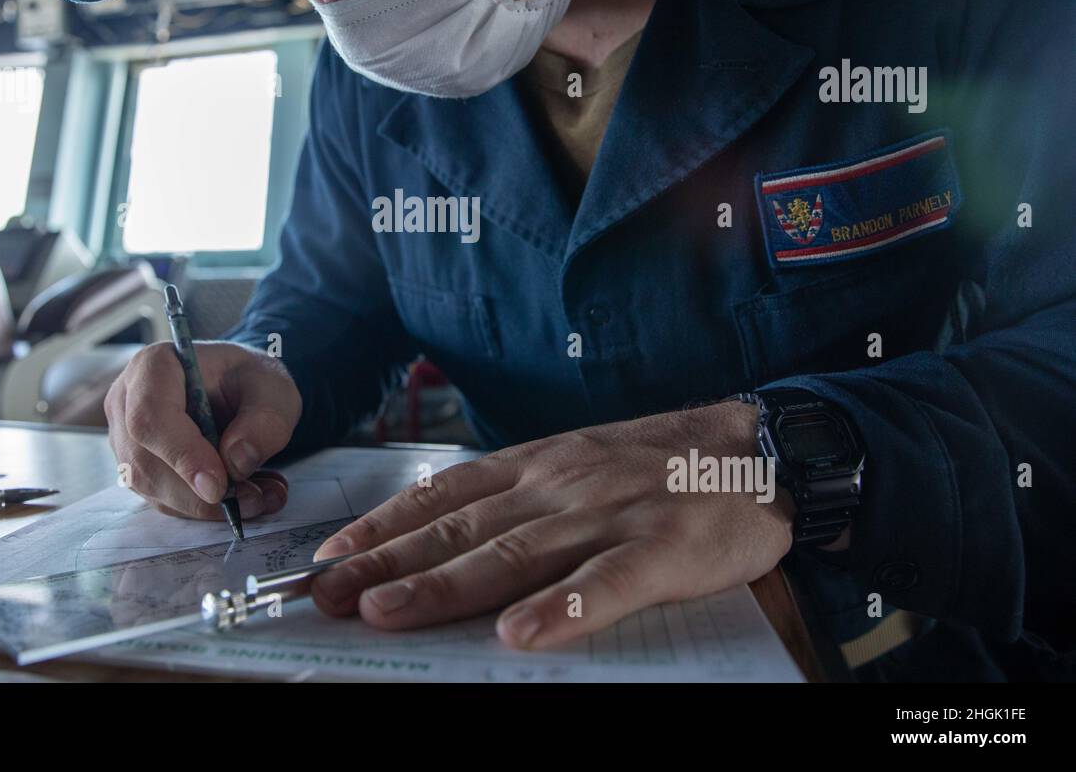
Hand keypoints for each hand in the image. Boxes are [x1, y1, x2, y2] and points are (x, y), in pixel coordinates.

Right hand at [104, 341, 300, 521]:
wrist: (237, 388)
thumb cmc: (248, 380)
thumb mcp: (273, 388)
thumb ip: (265, 420)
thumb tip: (236, 462)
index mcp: (154, 366)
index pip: (150, 415)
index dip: (181, 455)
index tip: (219, 485)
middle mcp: (127, 403)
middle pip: (145, 461)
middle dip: (200, 493)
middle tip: (254, 498)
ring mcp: (126, 439)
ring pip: (154, 489)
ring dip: (208, 506)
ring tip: (261, 496)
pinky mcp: (137, 469)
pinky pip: (164, 500)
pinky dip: (206, 509)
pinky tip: (246, 498)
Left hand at [310, 401, 792, 648]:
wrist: (754, 447)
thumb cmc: (655, 464)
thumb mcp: (576, 463)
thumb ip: (519, 496)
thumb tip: (447, 534)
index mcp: (536, 464)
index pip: (443, 494)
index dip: (383, 526)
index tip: (331, 556)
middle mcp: (559, 485)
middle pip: (462, 528)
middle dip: (389, 564)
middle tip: (329, 595)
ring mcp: (608, 514)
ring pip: (515, 554)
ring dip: (446, 585)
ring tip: (389, 613)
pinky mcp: (662, 547)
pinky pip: (607, 582)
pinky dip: (562, 609)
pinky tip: (521, 636)